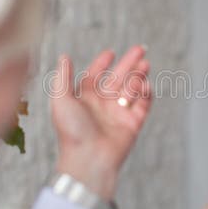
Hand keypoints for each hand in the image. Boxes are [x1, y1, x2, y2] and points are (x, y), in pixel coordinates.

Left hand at [50, 45, 151, 200]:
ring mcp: (119, 113)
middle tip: (141, 49)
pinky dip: (146, 93)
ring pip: (132, 88)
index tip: (111, 53)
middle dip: (130, 62)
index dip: (102, 63)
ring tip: (145, 64)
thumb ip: (62, 77)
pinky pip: (143, 104)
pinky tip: (146, 85)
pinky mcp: (133, 123)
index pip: (95, 75)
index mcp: (85, 98)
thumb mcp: (61, 100)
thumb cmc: (71, 132)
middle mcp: (102, 104)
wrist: (88, 159)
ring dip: (139, 75)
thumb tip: (64, 56)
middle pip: (119, 77)